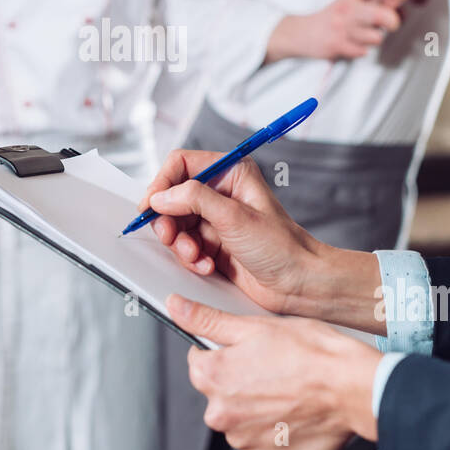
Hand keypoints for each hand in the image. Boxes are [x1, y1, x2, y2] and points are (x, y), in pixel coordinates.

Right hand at [139, 150, 323, 314]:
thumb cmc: (282, 247)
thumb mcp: (234, 217)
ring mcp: (216, 219)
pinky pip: (184, 246)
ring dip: (179, 243)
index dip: (162, 183)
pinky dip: (190, 258)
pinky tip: (207, 265)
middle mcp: (221, 193)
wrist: (299, 284)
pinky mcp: (213, 244)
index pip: (181, 165)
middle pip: (172, 197)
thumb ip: (194, 199)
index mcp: (231, 173)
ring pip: (175, 224)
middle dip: (169, 220)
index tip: (151, 205)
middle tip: (170, 237)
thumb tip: (161, 196)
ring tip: (196, 256)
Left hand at [169, 294, 381, 449]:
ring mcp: (242, 439)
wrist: (353, 388)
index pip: (198, 360)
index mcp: (212, 376)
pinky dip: (272, 428)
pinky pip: (260, 440)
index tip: (248, 350)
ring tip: (286, 388)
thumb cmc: (311, 354)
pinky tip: (291, 410)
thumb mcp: (255, 325)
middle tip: (273, 366)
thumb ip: (208, 320)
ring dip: (255, 405)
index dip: (224, 350)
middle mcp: (220, 413)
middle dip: (239, 379)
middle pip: (218, 391)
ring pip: (239, 416)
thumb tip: (177, 306)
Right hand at [265, 0, 410, 64]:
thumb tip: (399, 0)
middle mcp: (346, 10)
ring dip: (376, 38)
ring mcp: (342, 28)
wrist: (301, 33)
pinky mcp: (337, 45)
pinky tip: (354, 45)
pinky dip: (362, 50)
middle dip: (392, 20)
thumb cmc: (331, 16)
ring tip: (367, 36)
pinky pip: (362, 51)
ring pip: (374, 37)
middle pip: (378, 14)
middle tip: (393, 24)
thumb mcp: (347, 0)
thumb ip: (370, 0)